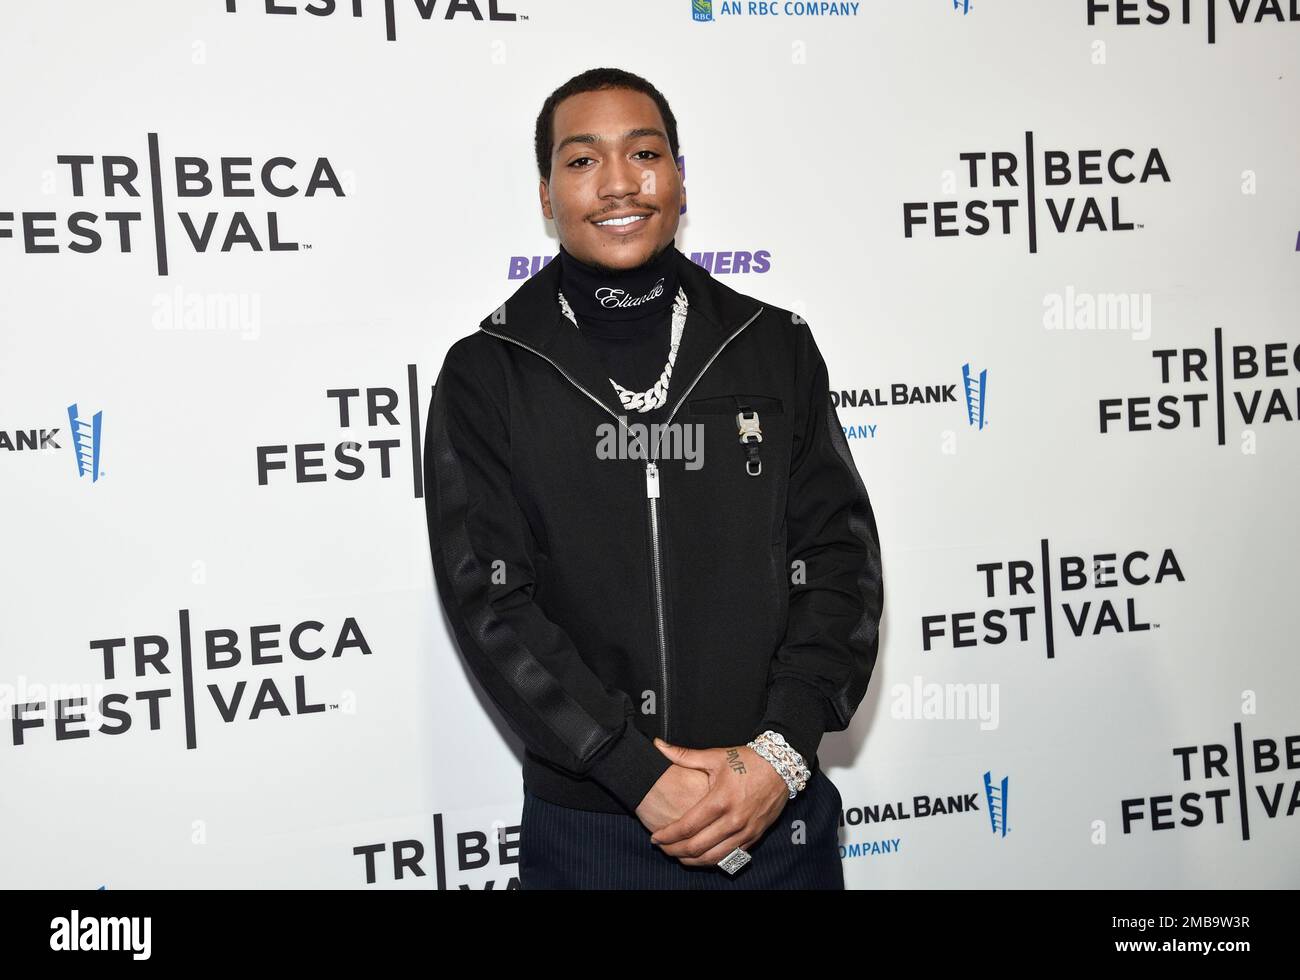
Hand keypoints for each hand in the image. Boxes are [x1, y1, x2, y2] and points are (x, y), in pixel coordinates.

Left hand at [646, 736, 788, 866]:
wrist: (782, 766)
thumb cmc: (748, 760)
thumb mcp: (715, 756)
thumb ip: (684, 755)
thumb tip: (658, 745)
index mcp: (720, 800)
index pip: (687, 827)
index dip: (668, 836)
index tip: (655, 837)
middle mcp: (733, 820)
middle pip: (697, 847)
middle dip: (675, 851)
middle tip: (662, 848)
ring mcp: (746, 831)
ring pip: (713, 857)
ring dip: (692, 860)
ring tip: (678, 855)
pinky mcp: (755, 836)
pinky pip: (730, 856)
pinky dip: (713, 860)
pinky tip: (701, 856)